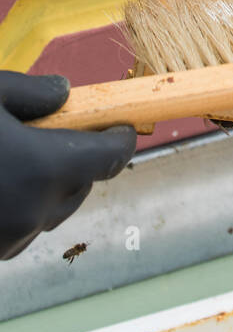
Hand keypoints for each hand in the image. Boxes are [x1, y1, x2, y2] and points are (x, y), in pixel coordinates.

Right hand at [0, 71, 135, 259]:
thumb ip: (34, 92)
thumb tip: (65, 93)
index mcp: (44, 167)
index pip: (110, 157)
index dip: (121, 139)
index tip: (122, 126)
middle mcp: (36, 210)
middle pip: (83, 183)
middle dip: (79, 158)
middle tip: (56, 134)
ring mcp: (13, 239)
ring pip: (54, 209)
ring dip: (51, 186)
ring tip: (21, 157)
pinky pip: (25, 229)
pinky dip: (24, 207)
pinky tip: (2, 184)